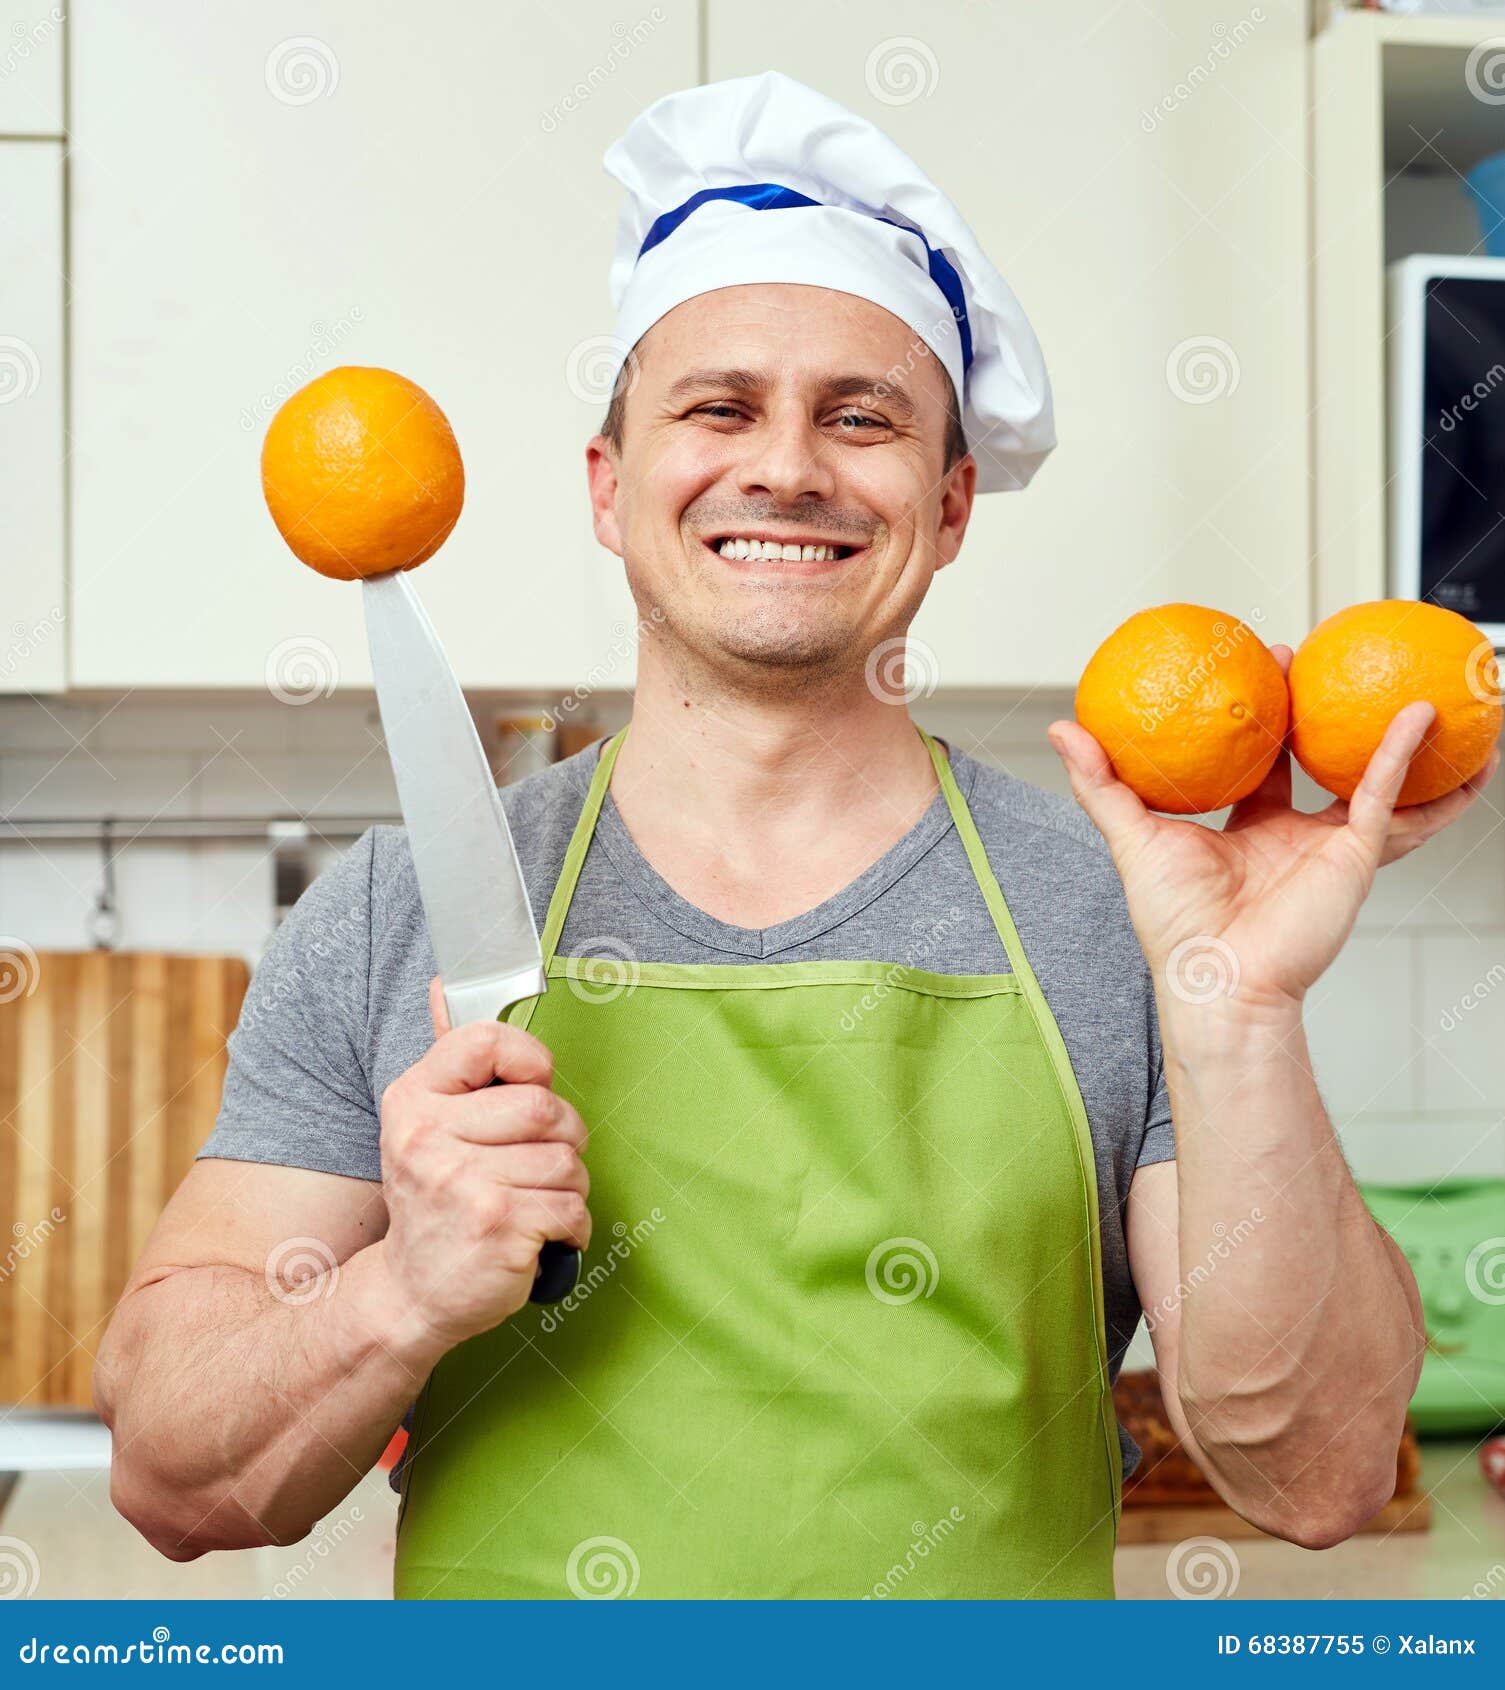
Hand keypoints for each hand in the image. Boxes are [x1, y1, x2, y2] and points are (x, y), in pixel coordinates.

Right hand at [374, 979, 590, 1353]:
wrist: (410, 1294)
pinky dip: (572, 1226)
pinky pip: (573, 1207)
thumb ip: (449, 1061)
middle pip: (544, 1107)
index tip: (531, 1086)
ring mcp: (464, 1183)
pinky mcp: (499, 1226)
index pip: (485, 1042)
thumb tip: (443, 984)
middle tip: (541, 1162)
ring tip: (533, 1203)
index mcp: (414, 1100)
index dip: (528, 1060)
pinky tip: (539, 1234)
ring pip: (566, 1160)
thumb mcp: (425, 1125)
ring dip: (568, 1187)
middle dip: (563, 1137)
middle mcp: (430, 1137)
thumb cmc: (434, 1202)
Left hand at [1048, 646, 1498, 1017]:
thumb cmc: (1175, 926)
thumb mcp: (1131, 838)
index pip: (1261, 769)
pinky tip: (1418, 716)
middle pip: (1319, 770)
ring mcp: (1328, 849)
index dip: (1265, 724)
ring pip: (1378, 787)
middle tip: (1323, 666)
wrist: (1218, 979)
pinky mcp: (1356, 858)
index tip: (1265, 672)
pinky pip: (1386, 796)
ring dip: (1403, 746)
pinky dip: (1403, 756)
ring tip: (1424, 696)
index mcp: (1246, 836)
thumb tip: (1062, 727)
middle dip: (1327, 720)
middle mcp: (1292, 841)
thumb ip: (1100, 782)